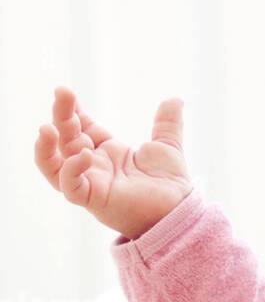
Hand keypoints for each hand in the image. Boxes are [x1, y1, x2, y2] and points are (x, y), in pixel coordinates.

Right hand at [34, 86, 193, 240]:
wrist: (179, 210)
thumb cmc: (170, 183)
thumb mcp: (168, 146)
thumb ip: (167, 123)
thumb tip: (175, 99)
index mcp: (107, 152)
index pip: (81, 128)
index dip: (72, 111)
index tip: (66, 92)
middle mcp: (94, 166)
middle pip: (66, 140)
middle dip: (61, 116)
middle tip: (61, 93)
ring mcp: (91, 183)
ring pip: (55, 166)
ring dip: (47, 147)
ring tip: (47, 128)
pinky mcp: (94, 199)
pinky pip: (71, 186)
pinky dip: (72, 170)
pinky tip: (84, 155)